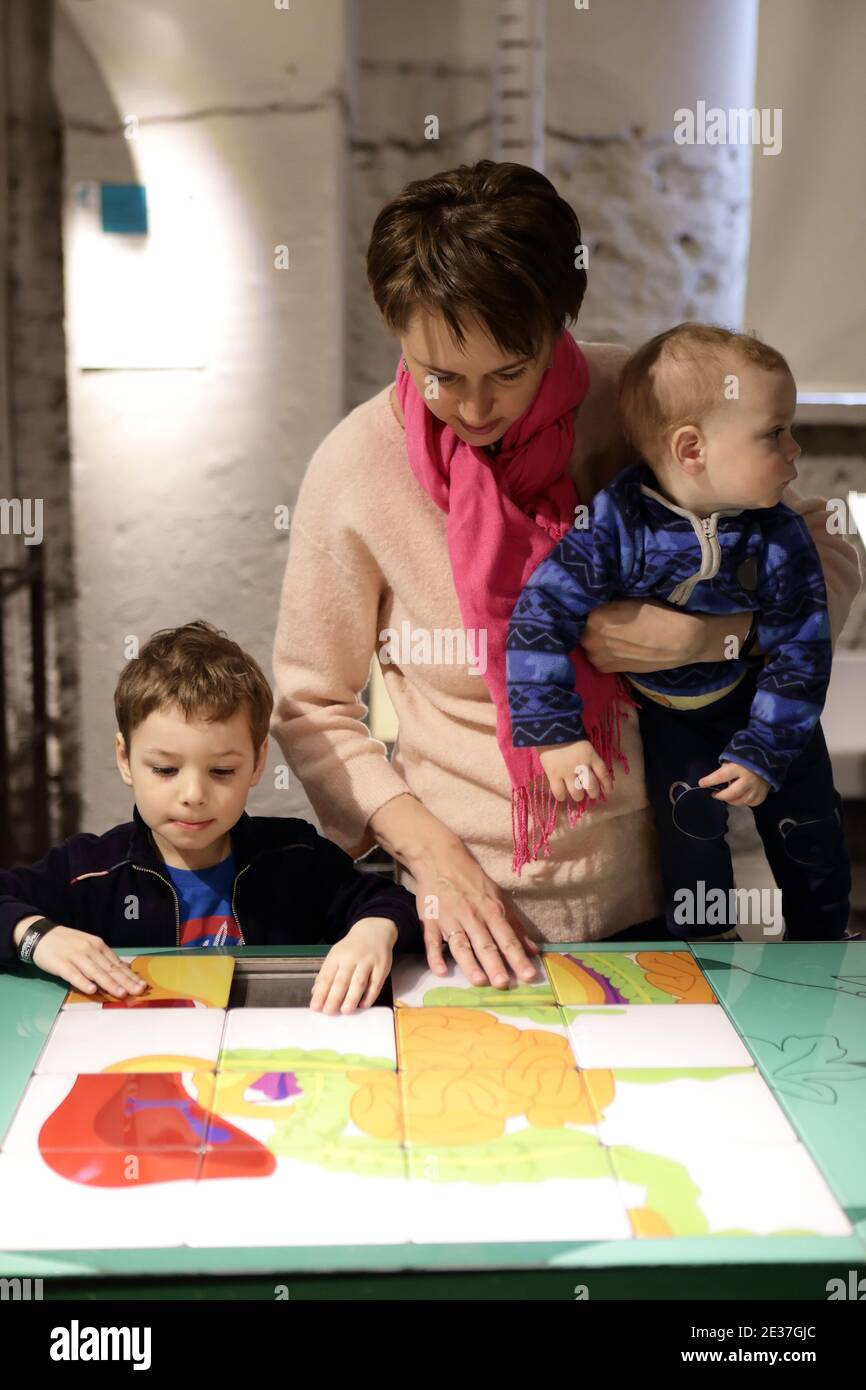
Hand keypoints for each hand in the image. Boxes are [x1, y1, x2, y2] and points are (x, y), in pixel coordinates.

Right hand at [26, 926, 148, 997]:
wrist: (41, 934)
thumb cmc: (67, 943)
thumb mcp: (88, 945)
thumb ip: (103, 958)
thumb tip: (124, 968)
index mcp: (98, 946)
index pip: (117, 963)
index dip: (130, 975)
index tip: (143, 985)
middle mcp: (90, 950)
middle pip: (110, 968)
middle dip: (126, 981)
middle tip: (139, 991)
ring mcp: (76, 956)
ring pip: (96, 972)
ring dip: (110, 983)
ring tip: (121, 993)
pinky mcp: (61, 964)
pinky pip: (74, 974)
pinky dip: (83, 982)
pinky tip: (92, 990)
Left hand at [310, 918, 397, 1013]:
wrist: (374, 931)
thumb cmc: (352, 948)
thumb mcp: (336, 955)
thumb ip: (326, 974)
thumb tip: (315, 993)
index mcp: (337, 956)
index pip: (327, 976)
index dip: (320, 993)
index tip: (315, 1007)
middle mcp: (351, 959)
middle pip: (342, 980)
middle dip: (334, 997)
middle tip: (328, 1012)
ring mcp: (368, 962)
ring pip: (359, 982)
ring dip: (352, 998)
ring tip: (345, 1011)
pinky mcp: (382, 967)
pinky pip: (376, 983)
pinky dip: (370, 995)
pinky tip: (364, 1005)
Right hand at [367, 794, 539, 988]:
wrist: (440, 859)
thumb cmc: (473, 881)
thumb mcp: (499, 898)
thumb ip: (515, 926)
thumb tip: (534, 950)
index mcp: (492, 911)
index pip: (507, 938)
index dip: (518, 958)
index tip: (528, 976)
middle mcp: (473, 916)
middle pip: (485, 944)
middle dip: (495, 964)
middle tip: (504, 984)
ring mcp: (450, 918)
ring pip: (461, 944)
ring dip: (469, 963)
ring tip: (478, 981)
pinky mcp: (429, 920)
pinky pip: (431, 940)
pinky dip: (435, 956)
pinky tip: (440, 971)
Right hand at [538, 739, 611, 804]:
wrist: (549, 728)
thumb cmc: (567, 732)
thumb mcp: (584, 744)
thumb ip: (588, 757)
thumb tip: (591, 771)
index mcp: (591, 756)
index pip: (603, 773)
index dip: (607, 784)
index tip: (608, 790)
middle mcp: (582, 767)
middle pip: (592, 787)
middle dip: (593, 793)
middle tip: (590, 794)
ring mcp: (567, 772)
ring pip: (577, 793)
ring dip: (578, 796)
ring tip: (577, 795)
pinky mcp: (553, 775)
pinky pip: (559, 792)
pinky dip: (561, 796)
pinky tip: (562, 796)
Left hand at [581, 599, 747, 672]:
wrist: (679, 642)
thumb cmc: (658, 613)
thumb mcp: (628, 599)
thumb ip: (606, 603)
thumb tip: (594, 605)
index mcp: (593, 617)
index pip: (580, 607)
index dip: (588, 606)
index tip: (594, 603)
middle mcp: (589, 638)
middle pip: (581, 627)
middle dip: (589, 623)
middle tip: (604, 619)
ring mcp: (596, 656)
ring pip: (588, 642)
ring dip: (595, 638)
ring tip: (611, 634)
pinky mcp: (605, 669)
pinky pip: (597, 656)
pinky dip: (603, 651)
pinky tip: (616, 646)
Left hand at [699, 762, 769, 806]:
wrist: (769, 756)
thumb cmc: (747, 755)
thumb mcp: (734, 756)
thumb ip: (726, 767)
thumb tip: (716, 779)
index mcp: (739, 767)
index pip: (720, 776)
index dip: (710, 781)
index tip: (701, 783)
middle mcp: (748, 779)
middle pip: (731, 794)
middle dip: (720, 796)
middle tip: (714, 794)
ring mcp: (757, 788)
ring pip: (741, 801)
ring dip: (731, 800)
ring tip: (727, 795)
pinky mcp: (763, 793)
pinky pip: (751, 803)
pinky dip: (744, 802)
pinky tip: (740, 796)